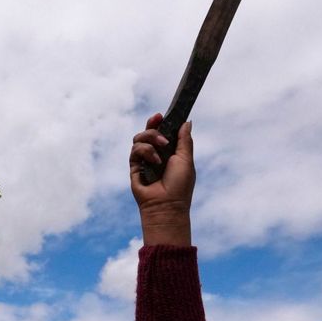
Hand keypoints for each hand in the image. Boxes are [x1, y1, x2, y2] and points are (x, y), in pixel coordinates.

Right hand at [129, 114, 194, 246]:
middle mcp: (156, 154)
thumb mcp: (186, 159)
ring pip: (139, 138)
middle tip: (160, 124)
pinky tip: (154, 161)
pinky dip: (145, 152)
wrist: (167, 205)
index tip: (161, 116)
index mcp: (169, 152)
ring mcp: (144, 160)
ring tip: (161, 149)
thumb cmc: (179, 186)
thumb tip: (187, 122)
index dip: (160, 122)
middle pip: (148, 131)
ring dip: (150, 138)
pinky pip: (135, 150)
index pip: (162, 132)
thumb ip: (184, 140)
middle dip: (152, 126)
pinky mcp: (134, 167)